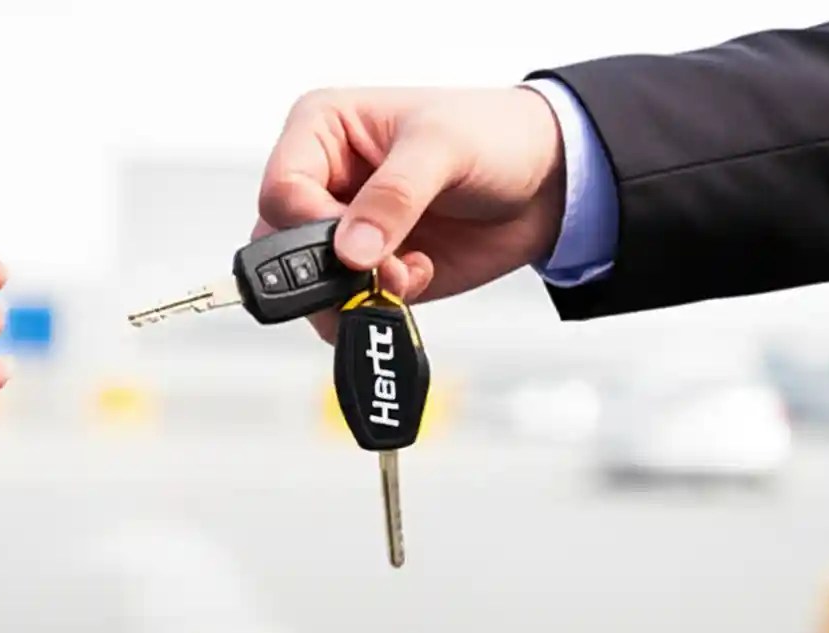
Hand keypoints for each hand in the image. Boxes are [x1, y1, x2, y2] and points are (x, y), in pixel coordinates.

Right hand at [254, 86, 565, 341]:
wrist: (546, 183)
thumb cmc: (494, 136)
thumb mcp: (443, 147)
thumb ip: (394, 196)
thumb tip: (352, 249)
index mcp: (322, 131)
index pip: (282, 189)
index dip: (310, 224)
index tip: (356, 243)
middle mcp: (324, 182)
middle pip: (282, 244)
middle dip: (327, 270)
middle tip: (378, 271)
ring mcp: (345, 231)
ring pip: (307, 285)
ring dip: (350, 295)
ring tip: (404, 276)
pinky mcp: (370, 270)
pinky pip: (345, 305)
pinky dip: (374, 305)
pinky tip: (416, 275)